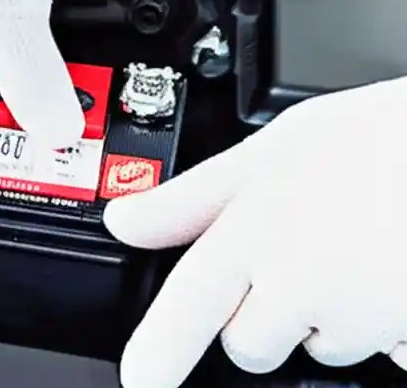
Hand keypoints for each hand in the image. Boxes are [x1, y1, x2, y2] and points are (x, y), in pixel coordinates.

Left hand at [105, 78, 406, 386]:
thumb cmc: (379, 139)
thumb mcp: (272, 149)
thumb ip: (192, 198)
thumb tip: (125, 222)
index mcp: (257, 233)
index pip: (186, 312)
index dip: (157, 355)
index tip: (141, 378)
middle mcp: (303, 284)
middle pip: (249, 344)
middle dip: (263, 317)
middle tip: (297, 259)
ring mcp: (360, 319)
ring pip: (317, 350)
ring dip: (326, 320)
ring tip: (354, 255)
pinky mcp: (405, 339)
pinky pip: (378, 352)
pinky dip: (380, 327)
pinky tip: (387, 276)